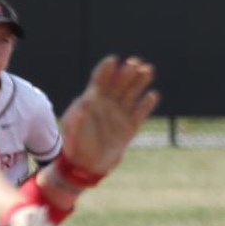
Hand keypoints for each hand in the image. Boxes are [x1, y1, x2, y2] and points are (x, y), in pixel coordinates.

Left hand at [57, 55, 159, 179]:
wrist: (87, 165)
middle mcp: (108, 103)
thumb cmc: (76, 145)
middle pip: (119, 83)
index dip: (106, 70)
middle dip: (127, 72)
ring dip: (140, 81)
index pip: (100, 80)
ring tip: (148, 70)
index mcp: (91, 100)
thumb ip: (77, 119)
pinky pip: (141, 111)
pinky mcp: (131, 126)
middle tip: (135, 63)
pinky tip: (152, 95)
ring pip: (132, 93)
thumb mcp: (72, 131)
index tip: (113, 60)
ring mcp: (120, 113)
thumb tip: (82, 105)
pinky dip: (147, 103)